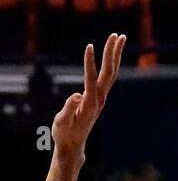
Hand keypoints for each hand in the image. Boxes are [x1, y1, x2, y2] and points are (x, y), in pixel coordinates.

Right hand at [51, 33, 125, 158]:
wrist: (72, 145)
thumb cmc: (64, 134)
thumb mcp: (61, 123)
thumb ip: (68, 109)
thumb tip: (76, 95)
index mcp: (89, 104)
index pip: (91, 79)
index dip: (90, 63)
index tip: (88, 46)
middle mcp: (99, 99)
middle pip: (109, 72)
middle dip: (112, 52)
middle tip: (115, 34)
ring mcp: (101, 98)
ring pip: (112, 73)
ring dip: (115, 54)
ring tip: (119, 37)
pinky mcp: (99, 98)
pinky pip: (108, 77)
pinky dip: (111, 62)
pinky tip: (111, 54)